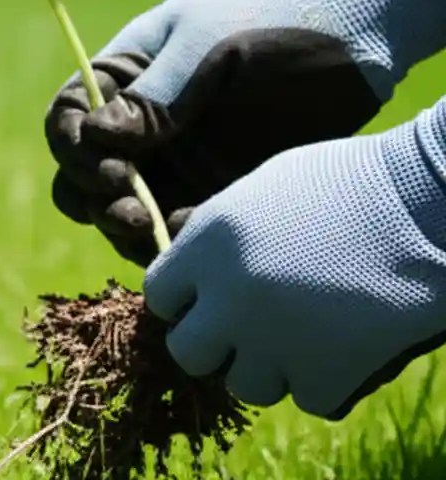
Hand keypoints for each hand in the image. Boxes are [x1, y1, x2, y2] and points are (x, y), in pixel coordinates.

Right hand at [47, 0, 445, 265]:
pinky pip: (177, 227)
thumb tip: (95, 136)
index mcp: (125, 76)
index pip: (69, 118)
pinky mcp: (216, 189)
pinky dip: (174, 239)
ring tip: (153, 229)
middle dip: (95, 196)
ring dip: (124, 226)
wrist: (358, 26)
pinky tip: (197, 233)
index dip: (71, 148)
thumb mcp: (206, 44)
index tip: (109, 167)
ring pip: (123, 208)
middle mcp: (140, 123)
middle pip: (84, 174)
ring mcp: (177, 159)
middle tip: (132, 207)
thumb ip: (154, 95)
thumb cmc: (273, 15)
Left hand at [144, 102, 445, 418]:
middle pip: (188, 353)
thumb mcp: (262, 187)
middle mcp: (227, 299)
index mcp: (206, 246)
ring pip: (245, 386)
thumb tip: (191, 262)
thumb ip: (218, 233)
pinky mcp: (325, 375)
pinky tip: (344, 348)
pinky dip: (325, 381)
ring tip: (303, 335)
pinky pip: (307, 398)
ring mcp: (273, 342)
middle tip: (249, 329)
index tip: (213, 297)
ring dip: (270, 367)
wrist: (427, 202)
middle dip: (216, 344)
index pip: (160, 296)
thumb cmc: (349, 181)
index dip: (187, 300)